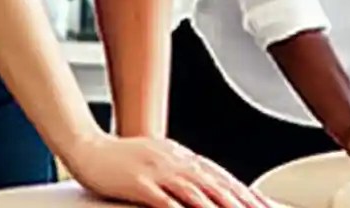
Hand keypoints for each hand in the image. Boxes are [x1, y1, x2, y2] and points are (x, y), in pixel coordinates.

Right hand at [65, 133, 271, 207]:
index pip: (221, 175)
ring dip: (222, 205)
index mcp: (181, 156)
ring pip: (198, 190)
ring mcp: (158, 171)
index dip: (245, 191)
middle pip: (217, 183)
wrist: (86, 147)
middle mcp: (175, 161)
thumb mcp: (156, 157)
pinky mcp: (140, 183)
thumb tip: (202, 181)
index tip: (263, 204)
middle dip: (243, 200)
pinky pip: (166, 200)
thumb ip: (179, 170)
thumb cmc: (118, 157)